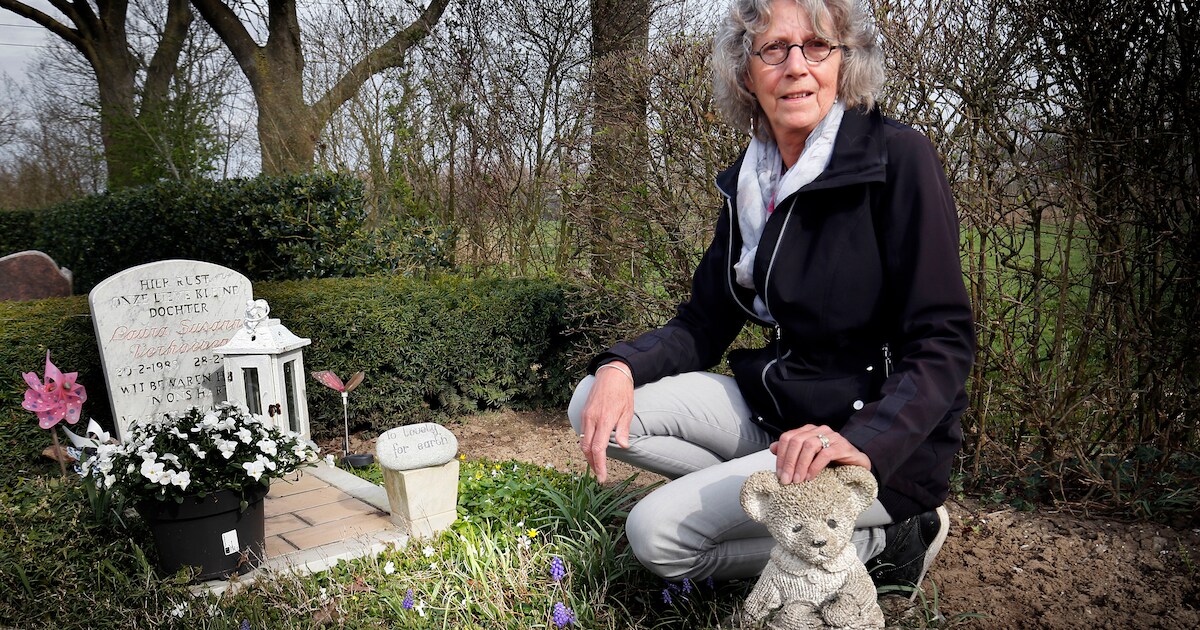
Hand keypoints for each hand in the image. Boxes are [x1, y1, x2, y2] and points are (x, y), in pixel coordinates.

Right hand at [578, 363, 633, 482]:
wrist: (611, 374)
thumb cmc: (622, 392)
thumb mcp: (628, 411)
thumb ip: (623, 430)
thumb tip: (623, 447)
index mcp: (605, 420)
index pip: (598, 448)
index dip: (599, 465)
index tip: (602, 477)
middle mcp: (592, 419)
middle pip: (587, 448)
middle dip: (592, 463)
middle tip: (599, 474)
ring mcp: (585, 416)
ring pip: (583, 441)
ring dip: (588, 455)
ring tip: (597, 464)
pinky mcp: (583, 413)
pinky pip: (582, 433)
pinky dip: (586, 444)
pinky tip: (593, 448)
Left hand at [769, 424, 870, 483]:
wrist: (857, 464)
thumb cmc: (832, 460)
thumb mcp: (808, 457)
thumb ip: (791, 452)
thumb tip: (772, 448)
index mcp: (808, 431)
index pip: (787, 438)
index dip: (781, 456)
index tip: (779, 473)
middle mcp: (819, 430)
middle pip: (796, 441)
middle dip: (788, 462)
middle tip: (786, 480)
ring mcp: (832, 436)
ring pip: (809, 446)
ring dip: (800, 465)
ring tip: (798, 480)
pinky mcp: (842, 446)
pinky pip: (825, 454)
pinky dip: (815, 466)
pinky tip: (811, 477)